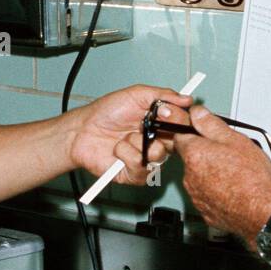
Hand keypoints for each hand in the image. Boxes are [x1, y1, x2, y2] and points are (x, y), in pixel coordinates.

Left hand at [68, 84, 192, 185]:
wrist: (83, 130)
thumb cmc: (106, 112)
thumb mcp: (136, 95)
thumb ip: (163, 95)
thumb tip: (187, 99)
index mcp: (161, 124)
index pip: (183, 125)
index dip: (180, 120)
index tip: (168, 112)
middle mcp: (157, 142)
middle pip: (177, 143)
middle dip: (161, 131)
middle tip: (144, 124)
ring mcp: (147, 159)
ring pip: (160, 155)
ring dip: (139, 143)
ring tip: (125, 136)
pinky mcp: (135, 174)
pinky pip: (142, 168)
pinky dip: (127, 155)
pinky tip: (118, 149)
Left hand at [175, 106, 270, 243]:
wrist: (262, 212)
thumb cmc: (252, 178)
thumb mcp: (235, 140)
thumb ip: (211, 124)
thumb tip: (197, 113)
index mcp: (194, 154)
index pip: (180, 136)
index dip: (192, 132)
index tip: (203, 132)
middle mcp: (190, 176)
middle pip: (190, 158)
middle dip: (205, 154)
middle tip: (227, 153)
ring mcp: (197, 196)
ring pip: (198, 177)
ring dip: (210, 173)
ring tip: (234, 173)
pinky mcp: (205, 211)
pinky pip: (206, 195)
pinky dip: (215, 191)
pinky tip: (233, 188)